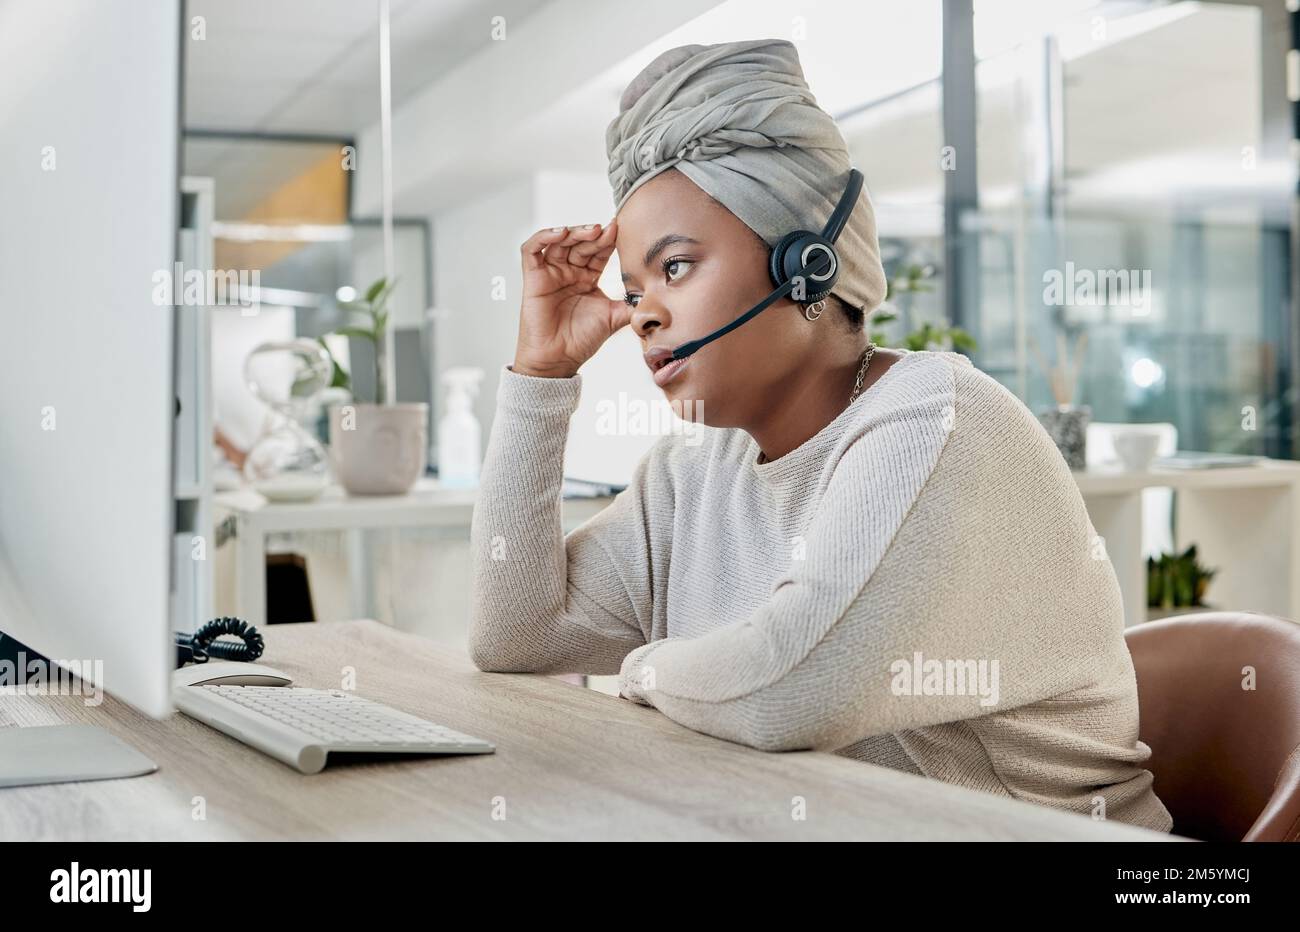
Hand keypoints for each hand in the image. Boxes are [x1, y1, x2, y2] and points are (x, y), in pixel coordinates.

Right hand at [513, 220, 625, 377]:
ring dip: (575, 232)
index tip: (621, 230)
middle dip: (595, 235)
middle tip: (609, 230)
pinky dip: (543, 237)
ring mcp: (550, 273)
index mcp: (588, 279)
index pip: (599, 252)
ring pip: (559, 241)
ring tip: (591, 231)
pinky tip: (560, 233)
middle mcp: (569, 272)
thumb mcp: (614, 318)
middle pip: (581, 243)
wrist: (558, 360)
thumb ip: (632, 305)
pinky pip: (531, 250)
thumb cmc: (581, 341)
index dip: (609, 241)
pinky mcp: (533, 278)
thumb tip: (658, 297)